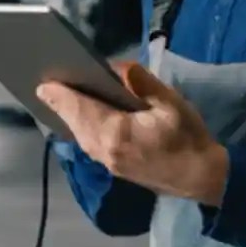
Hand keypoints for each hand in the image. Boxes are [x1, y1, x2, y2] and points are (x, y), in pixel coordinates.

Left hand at [37, 61, 228, 205]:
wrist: (203, 178)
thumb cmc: (189, 139)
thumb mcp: (170, 103)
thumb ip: (141, 82)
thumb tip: (116, 68)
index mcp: (116, 133)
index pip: (80, 109)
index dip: (60, 95)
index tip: (42, 83)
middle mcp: (105, 150)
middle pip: (74, 123)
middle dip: (61, 103)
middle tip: (48, 82)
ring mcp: (108, 162)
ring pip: (80, 135)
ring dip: (70, 115)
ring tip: (61, 94)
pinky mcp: (114, 167)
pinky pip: (89, 142)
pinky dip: (82, 126)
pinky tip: (82, 113)